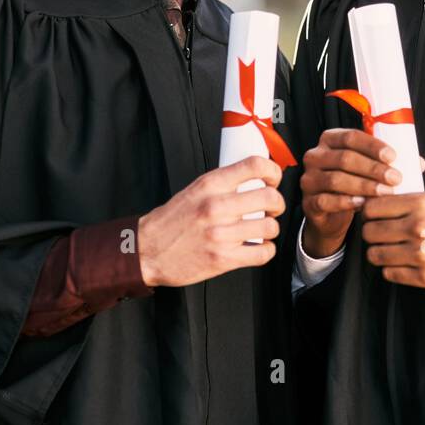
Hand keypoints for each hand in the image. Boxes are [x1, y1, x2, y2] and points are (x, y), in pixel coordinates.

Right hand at [137, 156, 284, 287]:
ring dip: (270, 228)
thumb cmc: (172, 220)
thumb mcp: (195, 189)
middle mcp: (216, 206)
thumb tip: (256, 177)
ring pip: (270, 226)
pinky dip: (266, 250)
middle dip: (277, 204)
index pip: (254, 165)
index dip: (273, 171)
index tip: (273, 179)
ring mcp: (220, 234)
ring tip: (261, 229)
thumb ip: (224, 183)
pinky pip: (263, 253)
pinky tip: (257, 247)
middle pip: (270, 197)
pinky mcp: (223, 259)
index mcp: (210, 185)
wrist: (147, 250)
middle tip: (271, 208)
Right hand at [298, 128, 424, 257]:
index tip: (393, 156)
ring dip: (364, 186)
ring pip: (336, 179)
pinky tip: (364, 204)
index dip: (373, 146)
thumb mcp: (368, 169)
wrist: (332, 215)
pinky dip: (347, 202)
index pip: (351, 136)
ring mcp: (309, 179)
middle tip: (396, 178)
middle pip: (345, 157)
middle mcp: (316, 156)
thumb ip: (389, 162)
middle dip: (373, 168)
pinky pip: (327, 200)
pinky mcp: (309, 201)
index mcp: (330, 139)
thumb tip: (419, 162)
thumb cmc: (354, 183)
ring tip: (386, 192)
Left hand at [361, 192, 424, 291]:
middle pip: (369, 232)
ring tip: (394, 250)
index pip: (372, 208)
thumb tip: (376, 206)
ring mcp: (420, 254)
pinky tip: (406, 263)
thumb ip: (409, 204)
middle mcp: (416, 227)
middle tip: (383, 235)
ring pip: (376, 255)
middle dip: (373, 234)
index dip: (371, 213)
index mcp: (419, 203)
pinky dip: (394, 269)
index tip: (376, 217)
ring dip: (381, 254)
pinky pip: (390, 274)